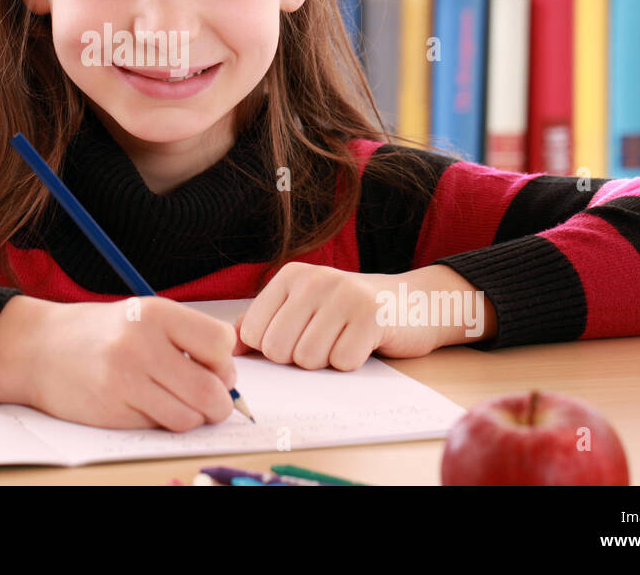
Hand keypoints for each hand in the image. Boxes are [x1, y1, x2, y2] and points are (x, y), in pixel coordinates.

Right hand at [16, 296, 239, 431]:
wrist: (39, 348)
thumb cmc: (101, 333)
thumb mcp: (143, 317)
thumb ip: (186, 339)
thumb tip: (230, 380)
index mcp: (155, 312)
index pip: (220, 344)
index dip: (224, 362)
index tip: (213, 367)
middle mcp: (141, 343)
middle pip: (210, 389)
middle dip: (220, 403)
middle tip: (211, 400)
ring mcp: (125, 379)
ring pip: (189, 416)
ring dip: (192, 417)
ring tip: (176, 402)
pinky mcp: (112, 410)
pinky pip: (160, 427)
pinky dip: (162, 422)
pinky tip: (145, 405)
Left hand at [231, 263, 438, 368]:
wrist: (411, 302)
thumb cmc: (347, 312)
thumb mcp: (302, 308)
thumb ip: (263, 323)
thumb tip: (228, 347)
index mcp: (290, 276)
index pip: (254, 332)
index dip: (272, 349)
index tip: (296, 337)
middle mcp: (314, 279)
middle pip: (278, 349)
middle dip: (298, 358)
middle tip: (323, 340)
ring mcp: (344, 295)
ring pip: (308, 359)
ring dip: (326, 362)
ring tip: (342, 339)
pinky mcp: (372, 316)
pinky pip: (342, 362)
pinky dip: (351, 363)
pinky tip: (362, 343)